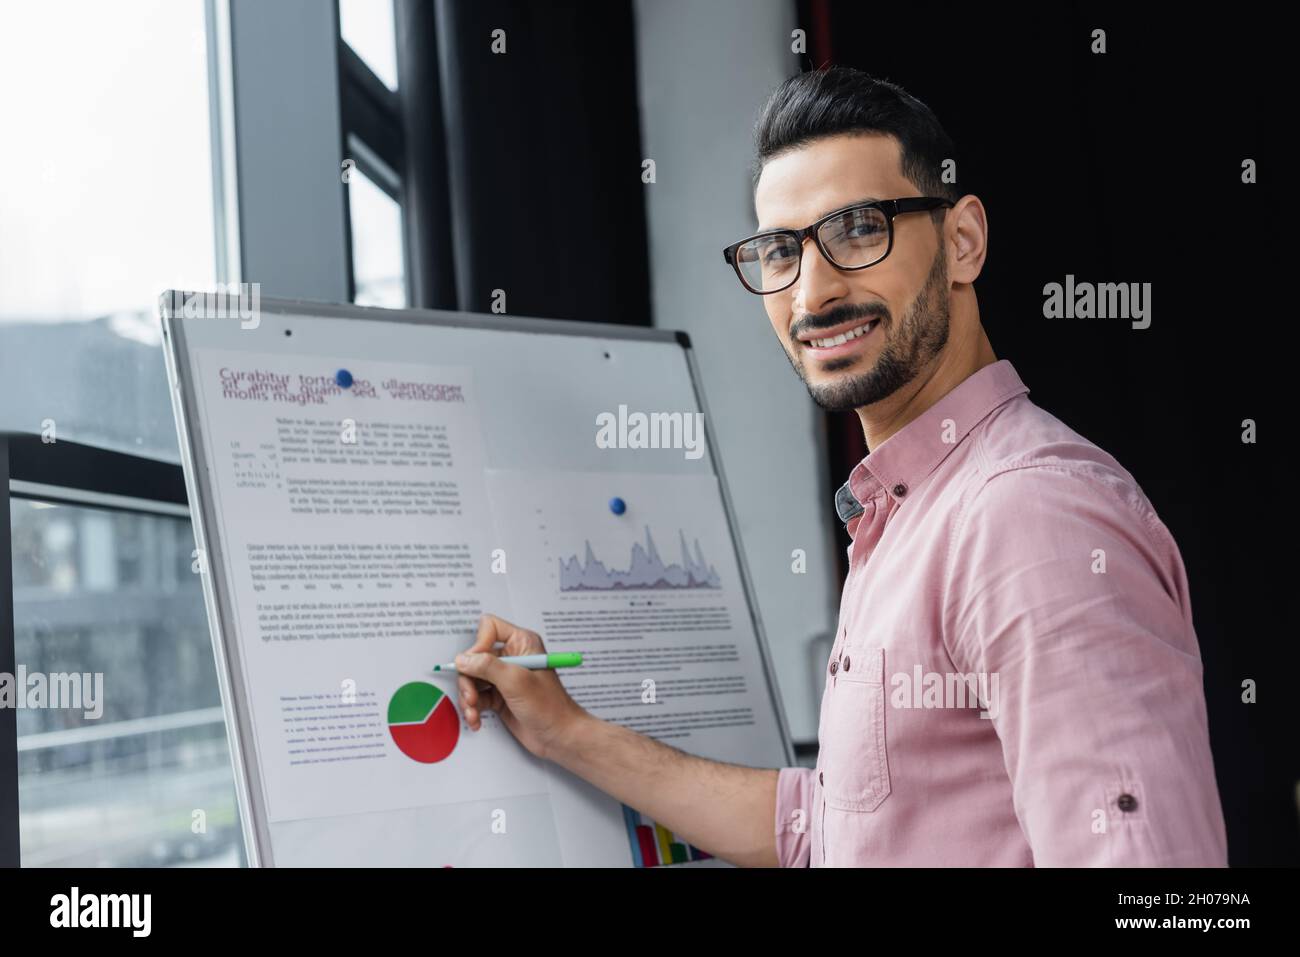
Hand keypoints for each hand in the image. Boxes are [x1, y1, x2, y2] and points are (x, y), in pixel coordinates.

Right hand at [455, 613, 587, 760]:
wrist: (559, 737)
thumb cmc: (550, 707)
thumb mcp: (516, 681)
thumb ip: (487, 667)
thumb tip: (463, 659)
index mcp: (522, 643)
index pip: (489, 628)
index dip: (478, 645)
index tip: (475, 664)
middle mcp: (512, 657)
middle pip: (475, 657)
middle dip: (468, 679)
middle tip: (471, 697)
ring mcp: (504, 677)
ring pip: (472, 678)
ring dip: (468, 697)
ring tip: (473, 712)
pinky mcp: (499, 696)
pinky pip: (476, 696)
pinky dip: (472, 709)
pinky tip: (476, 720)